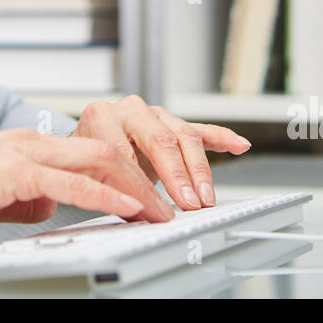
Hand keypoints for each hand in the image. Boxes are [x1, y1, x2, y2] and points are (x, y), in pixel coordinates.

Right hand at [0, 129, 177, 232]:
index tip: (150, 195)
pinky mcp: (19, 173)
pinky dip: (105, 195)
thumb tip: (52, 204)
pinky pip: (71, 183)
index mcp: (35, 145)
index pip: (94, 152)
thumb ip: (32, 193)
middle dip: (144, 177)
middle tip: (168, 204)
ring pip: (99, 161)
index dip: (128, 172)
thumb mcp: (4, 193)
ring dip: (135, 187)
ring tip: (158, 210)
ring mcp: (30, 154)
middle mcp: (38, 142)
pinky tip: (126, 207)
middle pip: (107, 151)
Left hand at [70, 95, 250, 210]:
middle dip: (178, 175)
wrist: (83, 141)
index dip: (141, 185)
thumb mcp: (85, 173)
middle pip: (161, 139)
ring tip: (206, 195)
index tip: (156, 210)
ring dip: (199, 169)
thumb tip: (137, 212)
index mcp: (101, 118)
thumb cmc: (84, 156)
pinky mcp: (172, 123)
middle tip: (190, 202)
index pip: (125, 152)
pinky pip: (200, 129)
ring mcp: (154, 114)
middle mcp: (130, 110)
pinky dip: (221, 138)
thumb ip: (108, 189)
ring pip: (184, 136)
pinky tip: (239, 145)